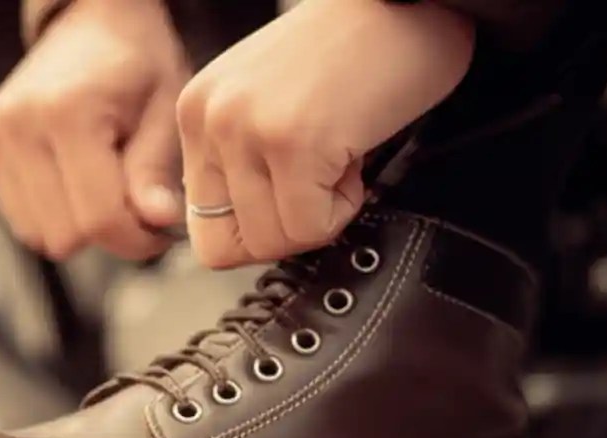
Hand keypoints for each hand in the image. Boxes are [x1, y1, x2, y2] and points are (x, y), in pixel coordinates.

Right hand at [0, 0, 189, 260]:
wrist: (91, 24)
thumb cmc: (136, 63)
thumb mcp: (164, 111)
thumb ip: (154, 171)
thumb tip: (157, 222)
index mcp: (67, 114)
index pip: (99, 218)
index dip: (138, 240)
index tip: (161, 231)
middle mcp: (18, 129)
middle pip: (66, 236)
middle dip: (110, 235)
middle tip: (137, 209)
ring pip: (39, 237)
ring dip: (79, 229)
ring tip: (106, 191)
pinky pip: (21, 222)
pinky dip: (54, 218)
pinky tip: (78, 187)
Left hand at [176, 0, 475, 267]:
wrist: (408, 0)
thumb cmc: (353, 53)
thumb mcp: (270, 105)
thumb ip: (243, 164)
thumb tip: (247, 236)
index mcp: (198, 111)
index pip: (202, 227)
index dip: (256, 231)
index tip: (292, 198)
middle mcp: (210, 117)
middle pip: (229, 245)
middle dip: (287, 229)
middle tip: (320, 180)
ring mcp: (247, 129)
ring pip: (273, 241)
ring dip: (321, 213)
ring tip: (340, 155)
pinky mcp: (293, 141)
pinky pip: (312, 227)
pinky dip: (347, 205)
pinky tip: (355, 152)